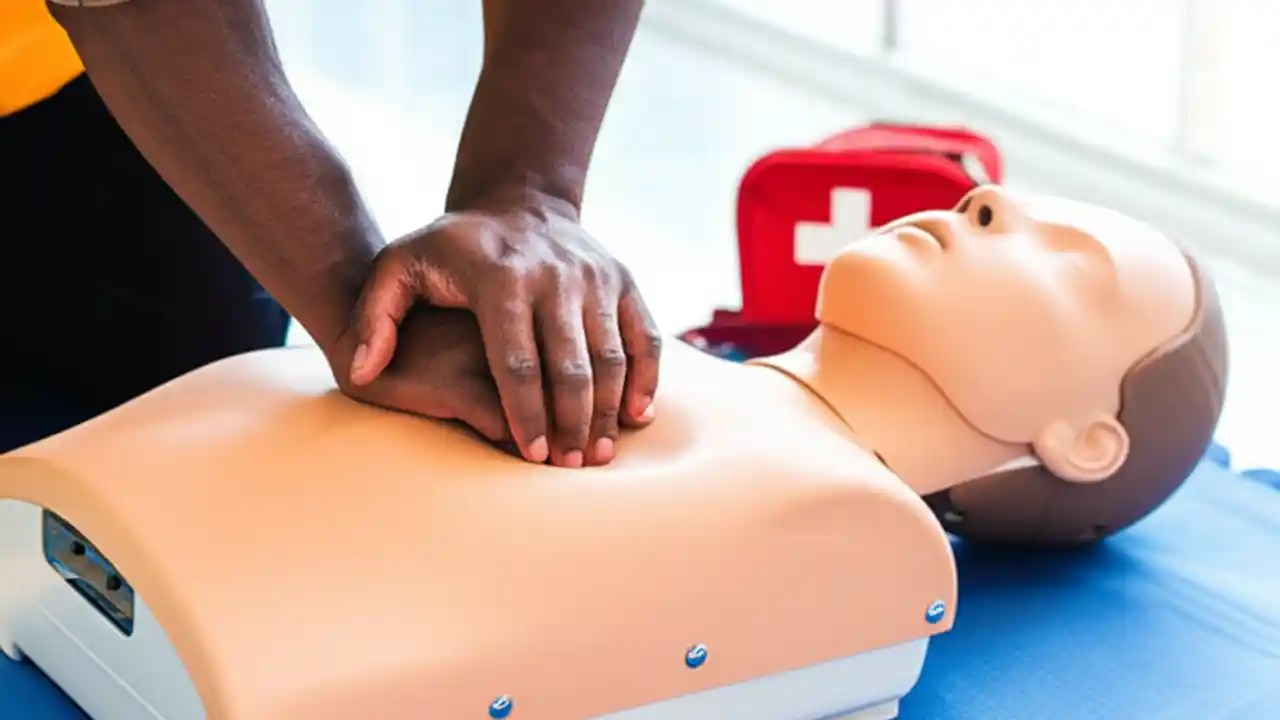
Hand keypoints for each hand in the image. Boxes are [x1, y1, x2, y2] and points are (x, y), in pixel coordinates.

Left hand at [342, 189, 661, 467]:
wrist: (517, 199)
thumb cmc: (451, 248)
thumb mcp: (398, 265)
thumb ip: (373, 317)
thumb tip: (363, 370)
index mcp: (502, 278)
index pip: (517, 362)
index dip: (525, 413)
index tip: (531, 454)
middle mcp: (556, 275)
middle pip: (571, 366)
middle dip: (573, 422)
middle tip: (569, 467)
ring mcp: (596, 276)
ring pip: (612, 356)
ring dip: (608, 411)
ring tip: (598, 454)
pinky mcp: (623, 279)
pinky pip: (644, 336)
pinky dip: (646, 378)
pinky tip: (636, 417)